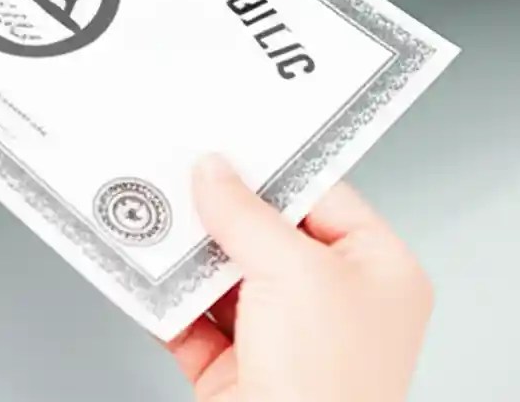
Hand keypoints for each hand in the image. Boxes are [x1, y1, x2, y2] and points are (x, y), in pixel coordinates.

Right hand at [168, 157, 432, 401]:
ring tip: (149, 215)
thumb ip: (248, 215)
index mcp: (378, 272)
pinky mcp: (236, 369)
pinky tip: (141, 271)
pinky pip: (192, 318)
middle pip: (265, 232)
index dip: (272, 168)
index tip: (227, 142)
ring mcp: (283, 338)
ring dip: (184, 252)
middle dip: (217, 210)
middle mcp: (334, 303)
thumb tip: (215, 173)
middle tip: (176, 172)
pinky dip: (164, 298)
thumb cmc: (331, 394)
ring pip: (223, 274)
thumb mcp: (295, 274)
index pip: (322, 195)